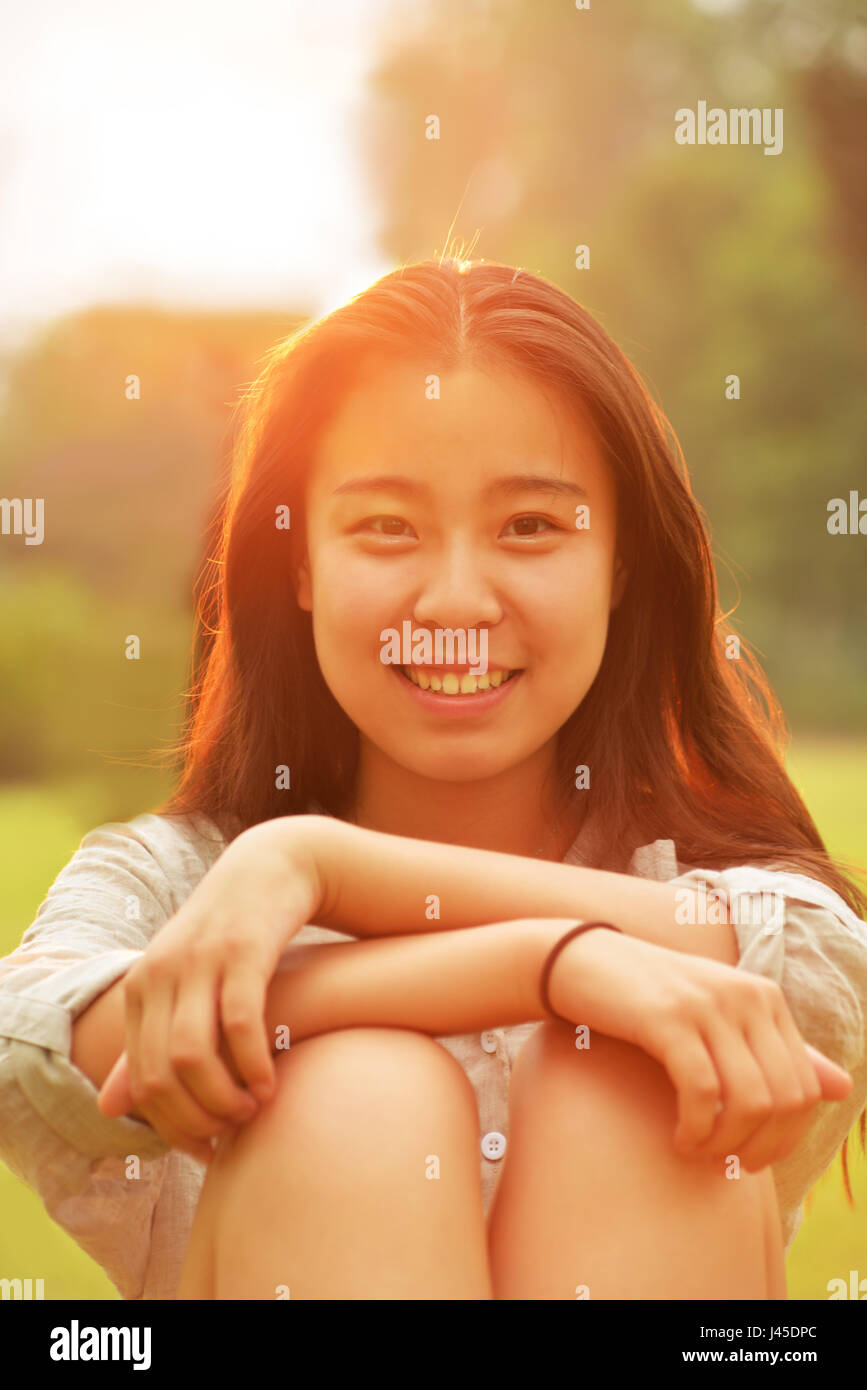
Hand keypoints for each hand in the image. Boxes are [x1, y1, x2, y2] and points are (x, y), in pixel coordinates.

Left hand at [97, 816, 326, 1159]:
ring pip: (191, 1055)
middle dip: (197, 1118)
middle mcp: (162, 973)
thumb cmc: (230, 937)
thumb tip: (107, 1107)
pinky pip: (240, 1023)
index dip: (172, 1126)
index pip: (139, 1081)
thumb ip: (146, 1042)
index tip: (206, 1145)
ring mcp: (200, 961)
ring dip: (223, 1098)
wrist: (272, 867)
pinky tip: (271, 1083)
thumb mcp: (180, 984)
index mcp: (141, 986)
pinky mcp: (243, 951)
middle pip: (160, 1074)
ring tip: (251, 1110)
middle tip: (231, 1132)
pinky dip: (253, 1064)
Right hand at [547, 927, 853, 1172]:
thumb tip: (842, 1088)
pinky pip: (702, 1092)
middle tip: (725, 1163)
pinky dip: (696, 1129)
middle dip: (760, 1146)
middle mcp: (746, 996)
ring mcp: (709, 1005)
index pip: (805, 1087)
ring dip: (725, 1142)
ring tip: (697, 1151)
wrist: (581, 963)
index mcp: (765, 998)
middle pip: (785, 1098)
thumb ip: (777, 1052)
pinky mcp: (669, 1018)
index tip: (748, 1157)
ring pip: (750, 1101)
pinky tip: (678, 1138)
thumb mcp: (718, 1019)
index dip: (785, 1137)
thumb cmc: (648, 998)